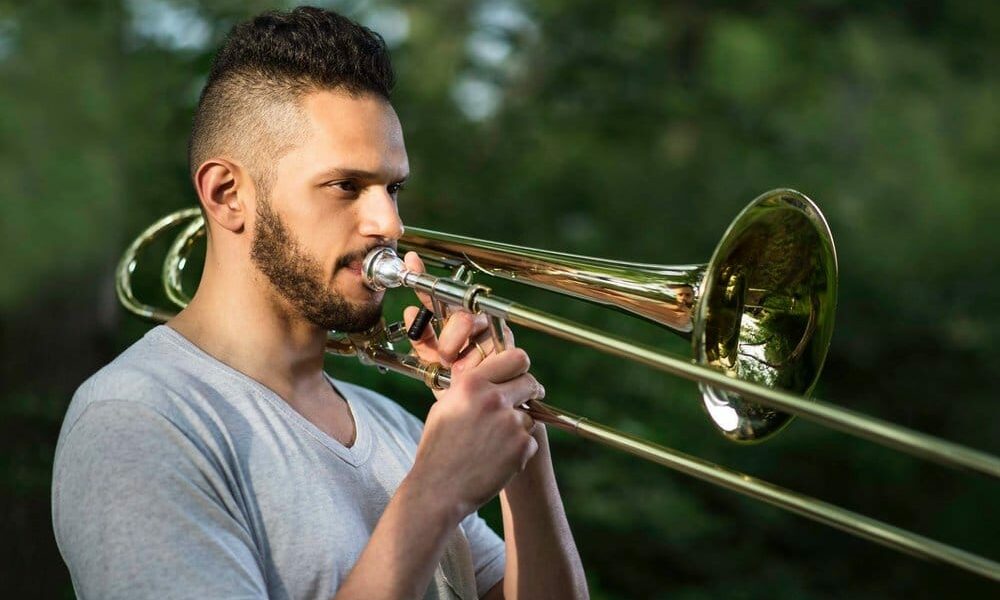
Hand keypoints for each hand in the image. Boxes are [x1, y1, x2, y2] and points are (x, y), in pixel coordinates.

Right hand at [401, 252, 544, 514]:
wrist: (438, 489)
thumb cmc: (439, 447)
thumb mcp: (446, 406)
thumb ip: (471, 388)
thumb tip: (493, 376)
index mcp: (472, 383)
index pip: (515, 358)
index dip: (519, 367)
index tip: (521, 376)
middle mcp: (494, 398)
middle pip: (530, 382)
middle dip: (530, 391)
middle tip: (527, 401)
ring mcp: (510, 422)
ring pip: (528, 415)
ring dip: (518, 426)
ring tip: (493, 445)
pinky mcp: (522, 446)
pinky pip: (530, 440)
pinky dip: (519, 450)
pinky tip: (497, 459)